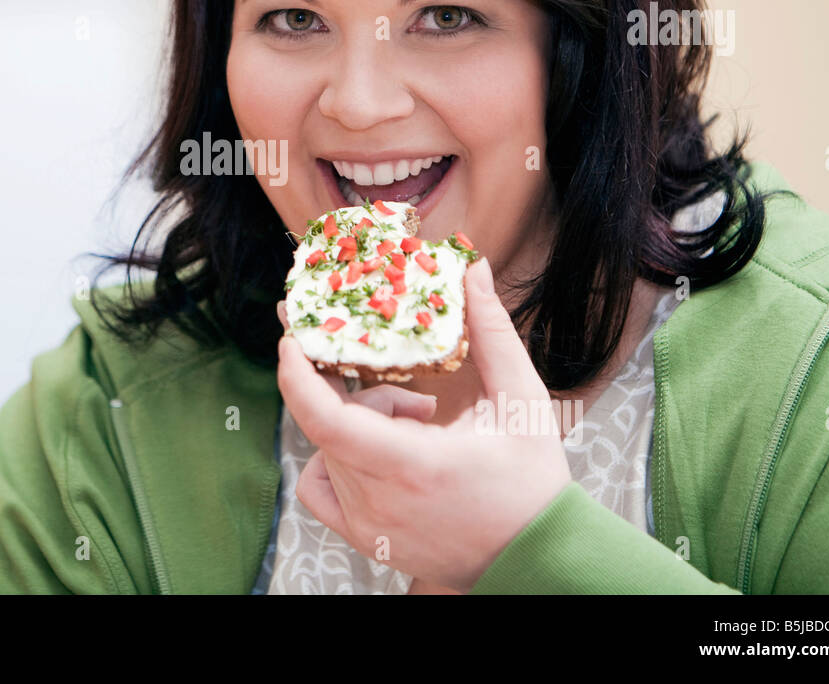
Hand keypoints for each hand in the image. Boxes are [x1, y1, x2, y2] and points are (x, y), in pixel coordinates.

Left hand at [277, 256, 571, 592]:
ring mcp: (366, 525)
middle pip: (330, 422)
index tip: (294, 337)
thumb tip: (471, 271)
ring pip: (327, 449)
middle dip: (360, 391)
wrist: (535, 557)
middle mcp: (378, 501)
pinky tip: (378, 452)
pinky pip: (318, 488)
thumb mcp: (521, 400)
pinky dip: (333, 459)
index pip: (325, 418)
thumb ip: (492, 332)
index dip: (296, 374)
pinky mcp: (363, 539)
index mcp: (413, 465)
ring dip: (359, 424)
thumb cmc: (531, 482)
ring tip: (417, 426)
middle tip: (411, 392)